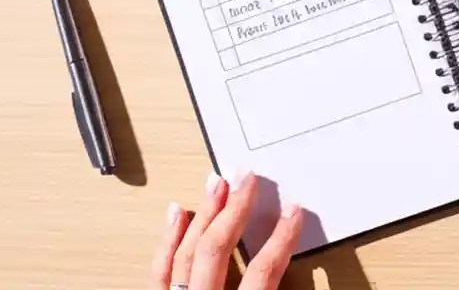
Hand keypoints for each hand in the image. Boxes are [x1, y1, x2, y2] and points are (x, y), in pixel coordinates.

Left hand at [151, 172, 301, 289]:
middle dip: (234, 210)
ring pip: (186, 253)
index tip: (294, 211)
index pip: (262, 272)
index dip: (281, 240)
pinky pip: (159, 269)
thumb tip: (298, 274)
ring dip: (203, 215)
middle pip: (217, 250)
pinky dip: (169, 240)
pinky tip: (177, 213)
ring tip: (216, 184)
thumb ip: (272, 289)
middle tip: (247, 179)